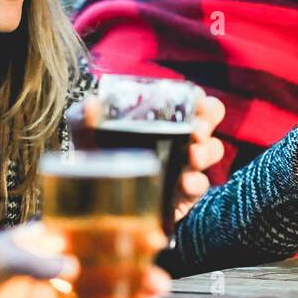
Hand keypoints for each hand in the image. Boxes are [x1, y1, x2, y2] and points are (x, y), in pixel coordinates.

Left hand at [66, 92, 226, 224]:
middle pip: (211, 120)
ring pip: (213, 151)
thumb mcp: (85, 134)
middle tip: (196, 129)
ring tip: (193, 155)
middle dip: (209, 120)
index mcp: (164, 117)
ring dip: (208, 151)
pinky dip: (197, 183)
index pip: (193, 101)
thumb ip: (84, 117)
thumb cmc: (95, 156)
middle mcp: (180, 137)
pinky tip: (184, 183)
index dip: (200, 98)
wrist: (92, 199)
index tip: (195, 100)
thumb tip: (92, 104)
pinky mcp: (184, 195)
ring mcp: (185, 166)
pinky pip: (201, 186)